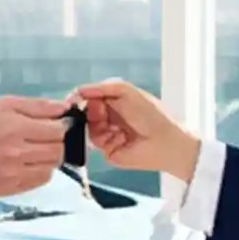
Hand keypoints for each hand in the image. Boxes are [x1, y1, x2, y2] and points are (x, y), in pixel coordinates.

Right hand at [0, 95, 69, 195]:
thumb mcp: (5, 105)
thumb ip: (38, 105)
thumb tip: (65, 108)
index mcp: (16, 128)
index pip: (57, 131)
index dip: (61, 127)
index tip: (55, 126)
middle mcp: (17, 152)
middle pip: (58, 150)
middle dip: (56, 143)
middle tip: (44, 138)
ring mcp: (15, 173)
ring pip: (52, 167)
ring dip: (49, 158)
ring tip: (35, 150)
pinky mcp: (13, 188)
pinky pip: (41, 180)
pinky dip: (40, 171)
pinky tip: (28, 162)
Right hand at [71, 80, 200, 181]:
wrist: (166, 141)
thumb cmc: (152, 114)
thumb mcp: (126, 91)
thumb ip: (101, 88)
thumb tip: (78, 91)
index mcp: (113, 103)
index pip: (88, 99)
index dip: (79, 99)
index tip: (72, 101)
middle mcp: (109, 119)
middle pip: (84, 115)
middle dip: (89, 113)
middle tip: (101, 113)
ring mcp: (109, 136)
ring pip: (88, 130)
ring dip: (100, 126)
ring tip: (117, 127)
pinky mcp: (110, 152)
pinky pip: (97, 145)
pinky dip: (108, 139)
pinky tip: (123, 138)